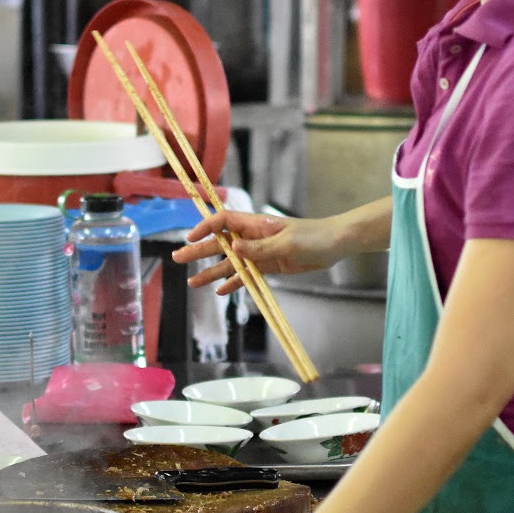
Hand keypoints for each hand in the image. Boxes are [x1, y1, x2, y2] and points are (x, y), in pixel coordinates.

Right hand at [174, 212, 344, 294]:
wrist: (336, 245)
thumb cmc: (314, 236)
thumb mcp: (287, 242)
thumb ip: (259, 248)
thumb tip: (232, 249)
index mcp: (255, 224)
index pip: (223, 221)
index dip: (205, 228)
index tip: (190, 238)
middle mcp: (253, 238)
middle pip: (220, 244)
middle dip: (199, 251)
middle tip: (177, 259)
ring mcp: (259, 252)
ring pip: (230, 263)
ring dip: (211, 271)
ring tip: (192, 283)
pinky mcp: (268, 266)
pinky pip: (246, 275)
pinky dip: (233, 283)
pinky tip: (219, 291)